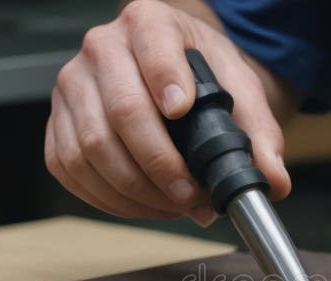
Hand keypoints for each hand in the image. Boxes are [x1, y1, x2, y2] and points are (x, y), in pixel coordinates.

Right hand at [44, 0, 289, 225]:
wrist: (175, 75)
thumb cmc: (204, 77)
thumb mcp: (241, 92)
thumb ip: (261, 136)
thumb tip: (273, 182)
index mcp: (149, 24)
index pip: (152, 48)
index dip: (165, 83)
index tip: (181, 114)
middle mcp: (102, 48)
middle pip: (122, 112)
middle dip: (161, 166)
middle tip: (192, 196)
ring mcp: (73, 85)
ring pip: (90, 148)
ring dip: (137, 191)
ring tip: (175, 206)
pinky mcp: (57, 122)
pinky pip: (70, 167)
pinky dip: (109, 198)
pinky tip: (144, 204)